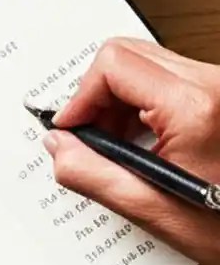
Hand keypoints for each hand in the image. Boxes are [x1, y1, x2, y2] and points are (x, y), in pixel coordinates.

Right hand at [46, 38, 219, 264]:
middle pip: (126, 55)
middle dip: (96, 95)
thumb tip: (59, 146)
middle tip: (89, 134)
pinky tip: (138, 138)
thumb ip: (92, 174)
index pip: (114, 65)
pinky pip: (164, 77)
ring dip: (116, 100)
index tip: (71, 126)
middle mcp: (213, 84)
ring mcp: (219, 86)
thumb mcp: (153, 209)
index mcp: (196, 107)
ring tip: (115, 142)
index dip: (80, 97)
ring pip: (143, 63)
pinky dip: (139, 103)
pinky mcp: (219, 93)